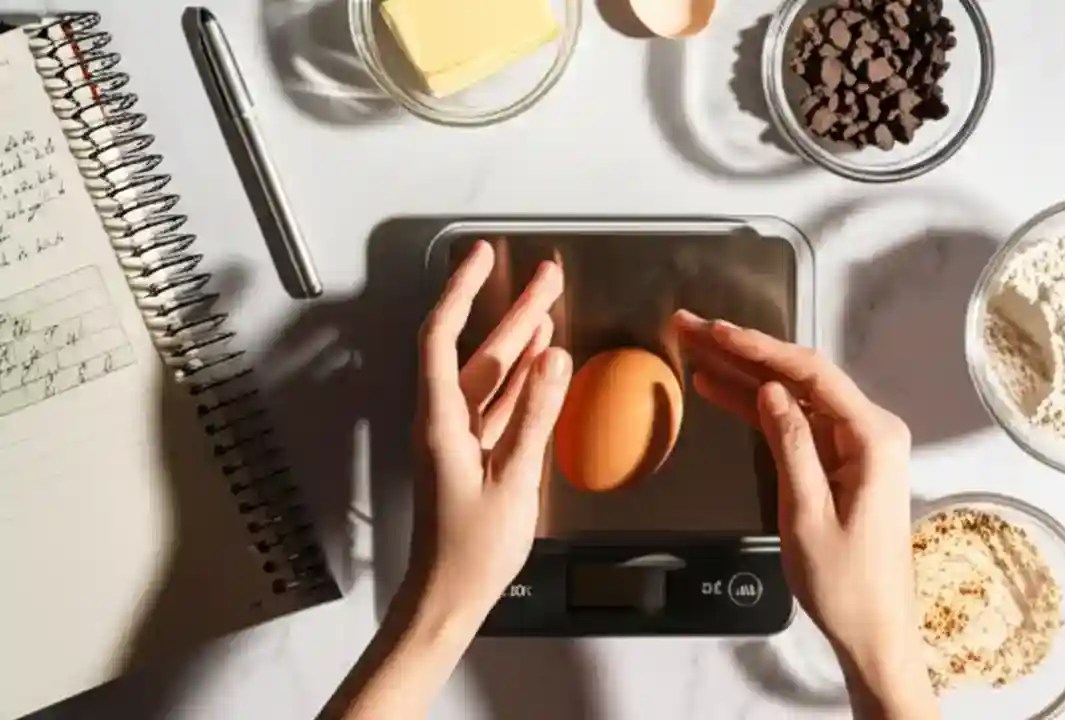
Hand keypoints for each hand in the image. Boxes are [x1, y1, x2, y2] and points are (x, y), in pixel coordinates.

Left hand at [411, 240, 571, 622]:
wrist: (449, 596)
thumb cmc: (470, 549)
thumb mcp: (512, 481)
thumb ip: (535, 416)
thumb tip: (554, 358)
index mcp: (440, 422)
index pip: (442, 339)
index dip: (459, 292)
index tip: (481, 257)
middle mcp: (446, 421)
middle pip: (477, 349)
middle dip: (510, 307)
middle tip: (544, 273)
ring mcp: (462, 436)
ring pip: (492, 373)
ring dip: (521, 339)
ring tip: (551, 300)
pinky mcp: (477, 452)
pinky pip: (501, 402)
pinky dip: (523, 377)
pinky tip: (543, 357)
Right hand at [672, 311, 934, 716]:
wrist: (874, 631)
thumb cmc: (847, 584)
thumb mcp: (808, 515)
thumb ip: (792, 446)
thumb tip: (771, 391)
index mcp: (872, 438)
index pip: (810, 374)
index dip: (759, 347)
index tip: (717, 331)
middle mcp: (868, 432)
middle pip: (798, 376)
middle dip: (742, 350)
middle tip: (691, 327)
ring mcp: (853, 445)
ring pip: (790, 395)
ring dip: (743, 373)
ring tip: (693, 347)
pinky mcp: (837, 462)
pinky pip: (793, 423)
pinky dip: (756, 406)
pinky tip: (718, 387)